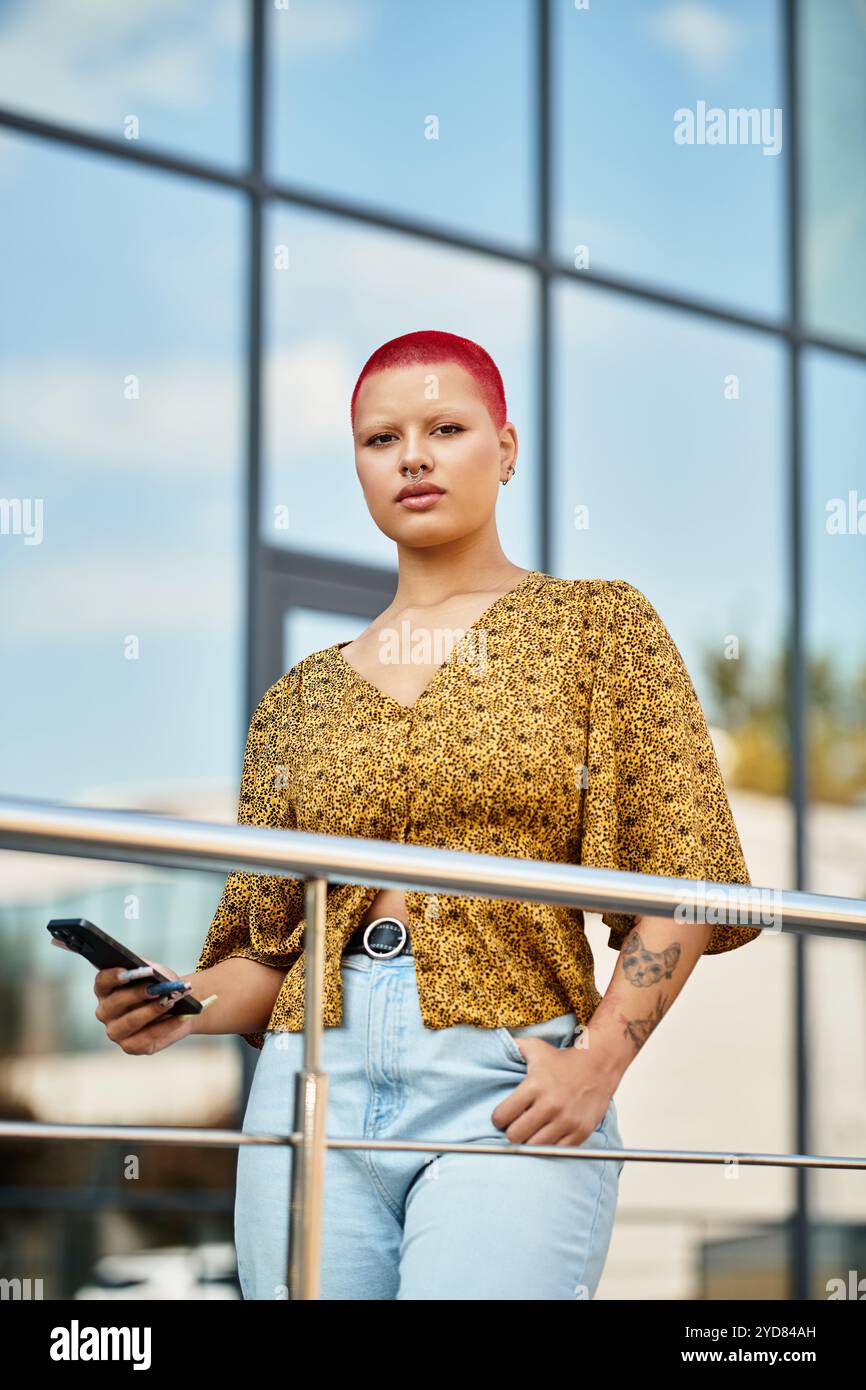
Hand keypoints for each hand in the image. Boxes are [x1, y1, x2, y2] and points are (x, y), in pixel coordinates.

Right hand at [94, 957, 196, 1055]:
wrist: (178, 1006)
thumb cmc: (161, 985)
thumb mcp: (155, 971)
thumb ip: (148, 968)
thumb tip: (148, 971)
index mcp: (106, 990)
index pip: (102, 981)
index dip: (112, 976)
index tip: (126, 972)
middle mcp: (105, 1012)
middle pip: (116, 1002)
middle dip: (136, 994)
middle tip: (155, 988)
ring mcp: (116, 1032)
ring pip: (131, 1021)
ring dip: (152, 1010)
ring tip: (170, 1001)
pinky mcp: (130, 1047)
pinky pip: (148, 1036)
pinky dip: (167, 1025)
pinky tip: (180, 1016)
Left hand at [490, 1036, 612, 1146]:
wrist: (598, 1065)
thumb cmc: (562, 1060)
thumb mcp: (535, 1048)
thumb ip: (512, 1047)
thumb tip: (492, 1041)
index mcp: (534, 1085)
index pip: (502, 1116)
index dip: (498, 1118)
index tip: (502, 1117)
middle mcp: (550, 1104)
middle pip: (515, 1135)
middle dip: (512, 1132)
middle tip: (516, 1125)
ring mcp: (566, 1120)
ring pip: (534, 1147)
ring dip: (529, 1141)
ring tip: (531, 1131)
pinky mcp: (580, 1132)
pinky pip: (556, 1151)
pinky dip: (549, 1146)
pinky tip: (547, 1135)